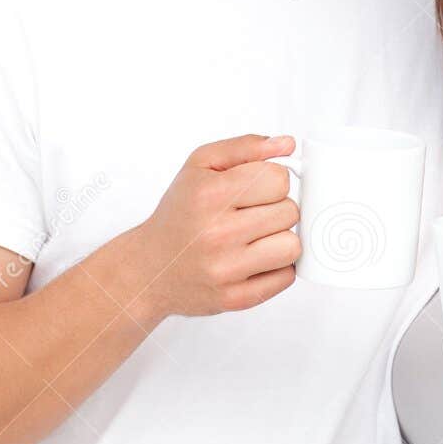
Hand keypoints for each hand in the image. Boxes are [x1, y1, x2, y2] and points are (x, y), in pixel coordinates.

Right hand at [130, 134, 300, 319]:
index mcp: (210, 196)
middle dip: (276, 209)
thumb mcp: (201, 165)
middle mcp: (217, 234)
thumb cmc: (179, 214)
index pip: (278, 179)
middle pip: (290, 212)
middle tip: (251, 214)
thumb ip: (247, 148)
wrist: (149, 267)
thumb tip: (287, 144)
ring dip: (280, 239)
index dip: (272, 180)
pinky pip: (286, 277)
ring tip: (256, 237)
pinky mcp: (236, 298)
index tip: (257, 188)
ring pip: (292, 246)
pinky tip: (254, 259)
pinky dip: (276, 267)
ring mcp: (227, 270)